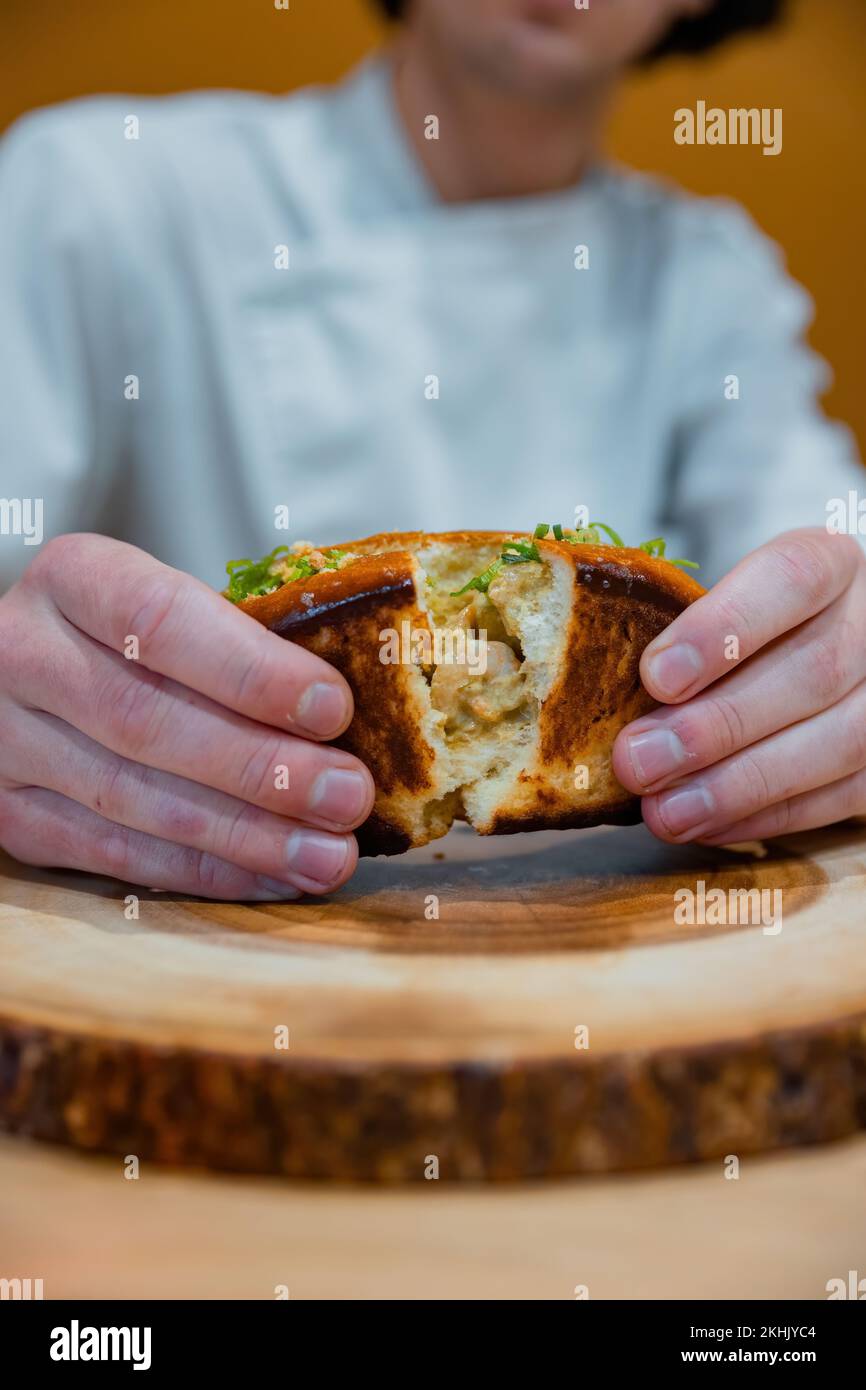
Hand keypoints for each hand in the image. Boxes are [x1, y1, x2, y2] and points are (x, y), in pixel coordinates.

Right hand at [0, 534, 374, 897]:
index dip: (251, 671)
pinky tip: (272, 876)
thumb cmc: (131, 639)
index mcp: (74, 577)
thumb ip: (243, 640)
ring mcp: (7, 740)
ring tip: (327, 854)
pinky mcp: (10, 815)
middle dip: (262, 768)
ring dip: (244, 835)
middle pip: (147, 721)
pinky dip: (204, 872)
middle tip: (348, 796)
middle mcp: (23, 653)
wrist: (27, 673)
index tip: (332, 709)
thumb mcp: (174, 606)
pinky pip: (114, 854)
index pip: (161, 621)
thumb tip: (358, 712)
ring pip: (132, 798)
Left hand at [612, 528, 865, 843]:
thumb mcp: (723, 602)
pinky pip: (841, 794)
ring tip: (664, 810)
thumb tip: (588, 686)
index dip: (724, 630)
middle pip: (813, 670)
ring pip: (837, 741)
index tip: (656, 675)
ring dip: (739, 784)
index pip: (790, 578)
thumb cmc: (751, 628)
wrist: (826, 647)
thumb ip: (676, 628)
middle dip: (715, 726)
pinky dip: (767, 814)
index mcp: (830, 562)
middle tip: (637, 761)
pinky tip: (706, 825)